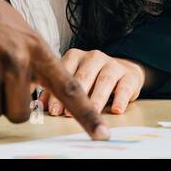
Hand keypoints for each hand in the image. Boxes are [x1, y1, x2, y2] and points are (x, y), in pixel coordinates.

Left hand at [36, 50, 150, 115]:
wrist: (124, 72)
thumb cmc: (92, 79)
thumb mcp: (74, 81)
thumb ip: (56, 91)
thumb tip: (40, 106)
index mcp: (75, 56)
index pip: (64, 72)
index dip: (58, 91)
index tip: (53, 110)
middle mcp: (93, 57)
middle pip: (83, 76)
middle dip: (76, 97)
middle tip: (69, 114)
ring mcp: (112, 65)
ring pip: (104, 81)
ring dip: (96, 99)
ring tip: (91, 113)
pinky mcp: (130, 76)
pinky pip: (124, 87)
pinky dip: (120, 99)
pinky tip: (116, 110)